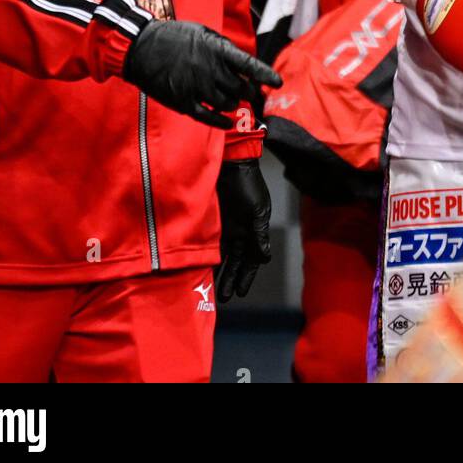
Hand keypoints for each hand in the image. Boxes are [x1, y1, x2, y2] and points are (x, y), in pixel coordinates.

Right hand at [122, 19, 281, 127]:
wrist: (140, 48)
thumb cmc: (174, 38)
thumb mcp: (202, 33)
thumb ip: (223, 48)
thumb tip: (242, 64)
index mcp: (216, 50)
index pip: (248, 64)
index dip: (264, 75)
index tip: (277, 82)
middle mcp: (209, 69)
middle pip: (241, 88)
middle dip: (250, 92)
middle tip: (251, 93)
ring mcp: (196, 87)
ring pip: (227, 103)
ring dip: (234, 103)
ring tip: (232, 99)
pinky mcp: (183, 102)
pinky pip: (208, 118)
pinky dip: (221, 121)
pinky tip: (228, 122)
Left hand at [216, 159, 271, 300]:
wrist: (230, 164)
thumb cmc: (248, 185)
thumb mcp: (257, 210)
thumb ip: (259, 235)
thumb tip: (265, 258)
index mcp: (253, 231)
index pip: (251, 260)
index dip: (246, 276)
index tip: (240, 293)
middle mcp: (239, 233)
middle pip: (235, 262)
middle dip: (230, 279)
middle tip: (223, 298)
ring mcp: (224, 228)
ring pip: (221, 256)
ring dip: (217, 272)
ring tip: (211, 290)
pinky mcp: (209, 222)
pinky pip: (207, 245)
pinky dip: (205, 258)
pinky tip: (198, 270)